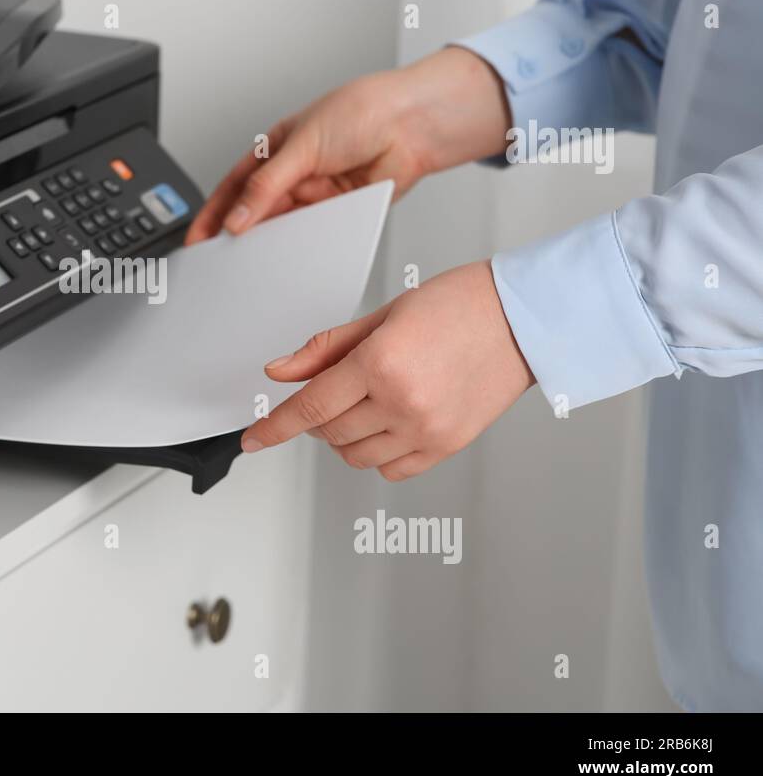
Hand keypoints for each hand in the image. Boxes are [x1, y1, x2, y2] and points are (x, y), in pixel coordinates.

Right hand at [185, 47, 510, 243]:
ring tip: (253, 264)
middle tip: (219, 261)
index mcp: (273, 150)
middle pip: (254, 213)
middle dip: (237, 236)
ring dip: (269, 245)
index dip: (213, 214)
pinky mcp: (338, 212)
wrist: (412, 123)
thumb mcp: (301, 145)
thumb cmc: (361, 111)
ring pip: (282, 228)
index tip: (197, 240)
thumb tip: (237, 217)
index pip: (233, 188)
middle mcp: (292, 174)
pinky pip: (313, 236)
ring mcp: (314, 194)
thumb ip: (267, 186)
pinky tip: (291, 257)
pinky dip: (301, 247)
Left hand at [240, 261, 533, 479]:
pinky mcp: (446, 447)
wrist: (523, 319)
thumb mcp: (380, 317)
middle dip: (317, 415)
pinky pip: (391, 470)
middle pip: (329, 431)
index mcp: (381, 363)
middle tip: (333, 388)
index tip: (253, 439)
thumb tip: (279, 372)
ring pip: (355, 455)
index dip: (274, 426)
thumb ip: (324, 350)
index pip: (310, 406)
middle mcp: (402, 402)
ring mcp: (426, 430)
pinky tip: (386, 424)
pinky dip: (376, 453)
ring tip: (365, 402)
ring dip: (344, 435)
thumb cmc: (457, 306)